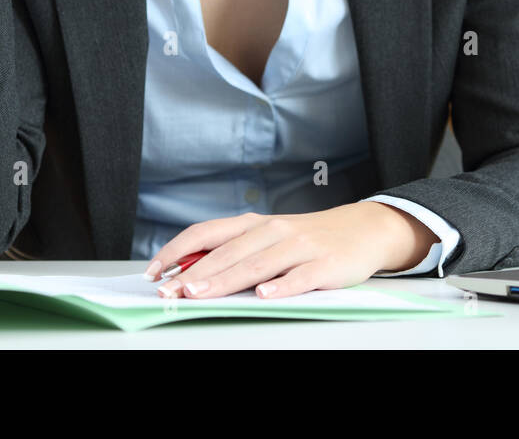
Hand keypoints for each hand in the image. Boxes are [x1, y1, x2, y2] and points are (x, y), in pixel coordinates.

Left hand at [144, 204, 436, 298]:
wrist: (363, 229)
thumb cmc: (309, 239)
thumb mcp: (270, 237)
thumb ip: (236, 250)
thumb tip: (189, 271)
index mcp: (255, 223)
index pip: (207, 233)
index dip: (178, 250)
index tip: (155, 271)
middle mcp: (274, 230)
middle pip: (228, 252)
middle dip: (195, 273)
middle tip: (171, 291)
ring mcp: (300, 246)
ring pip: (258, 263)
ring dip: (226, 279)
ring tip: (202, 294)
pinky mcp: (325, 264)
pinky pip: (301, 276)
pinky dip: (282, 285)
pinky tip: (266, 294)